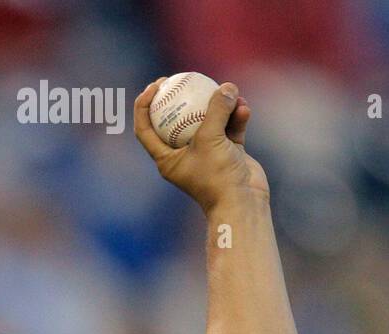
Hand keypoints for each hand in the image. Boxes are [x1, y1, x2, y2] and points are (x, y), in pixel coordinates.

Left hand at [134, 78, 267, 211]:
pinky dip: (236, 116)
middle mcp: (184, 155)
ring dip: (220, 104)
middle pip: (176, 120)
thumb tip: (225, 87)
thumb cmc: (217, 177)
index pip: (145, 130)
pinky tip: (244, 108)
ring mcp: (207, 152)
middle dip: (180, 96)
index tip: (154, 85)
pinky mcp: (228, 151)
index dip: (144, 106)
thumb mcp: (211, 140)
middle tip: (184, 76)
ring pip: (209, 119)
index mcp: (166, 159)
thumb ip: (216, 111)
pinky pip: (230, 126)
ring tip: (231, 93)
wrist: (243, 202)